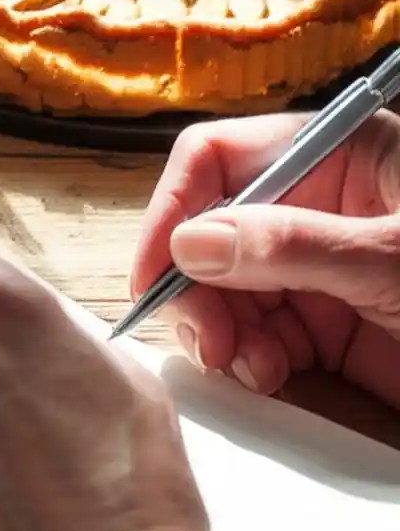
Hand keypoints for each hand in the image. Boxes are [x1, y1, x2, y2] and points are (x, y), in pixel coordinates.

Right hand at [131, 111, 399, 407]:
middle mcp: (317, 205)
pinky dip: (248, 357)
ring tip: (250, 368)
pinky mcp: (325, 324)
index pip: (219, 159)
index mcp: (341, 155)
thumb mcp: (398, 261)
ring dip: (221, 330)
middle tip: (210, 343)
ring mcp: (317, 267)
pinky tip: (268, 375)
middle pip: (209, 230)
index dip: (173, 209)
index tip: (156, 275)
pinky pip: (255, 332)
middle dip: (199, 286)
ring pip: (223, 288)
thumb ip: (295, 247)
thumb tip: (190, 243)